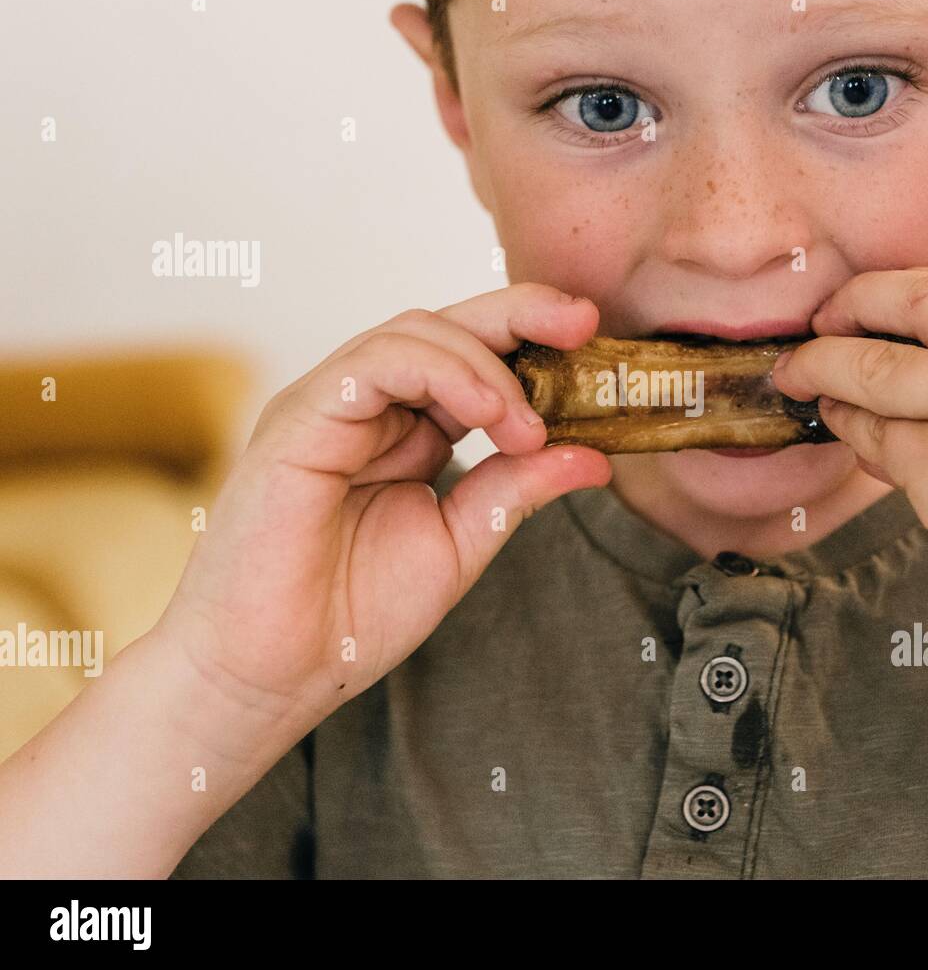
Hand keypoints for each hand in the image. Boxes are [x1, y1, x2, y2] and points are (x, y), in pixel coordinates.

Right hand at [157, 283, 609, 731]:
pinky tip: (488, 414)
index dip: (529, 336)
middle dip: (519, 315)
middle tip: (581, 325)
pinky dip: (441, 373)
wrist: (270, 675)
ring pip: (412, 333)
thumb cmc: (350, 615)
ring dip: (486, 364)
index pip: (469, 356)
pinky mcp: (298, 420)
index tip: (590, 336)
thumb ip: (517, 489)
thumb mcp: (460, 543)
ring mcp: (327, 407)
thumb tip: (595, 456)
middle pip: (445, 325)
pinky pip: (372, 364)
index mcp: (402, 430)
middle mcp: (364, 407)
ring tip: (526, 422)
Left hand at [771, 268, 927, 700]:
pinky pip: (876, 433)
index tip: (862, 306)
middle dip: (850, 307)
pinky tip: (843, 434)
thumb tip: (915, 350)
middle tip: (813, 325)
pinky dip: (849, 430)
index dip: (902, 293)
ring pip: (877, 366)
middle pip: (919, 300)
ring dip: (824, 368)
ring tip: (800, 379)